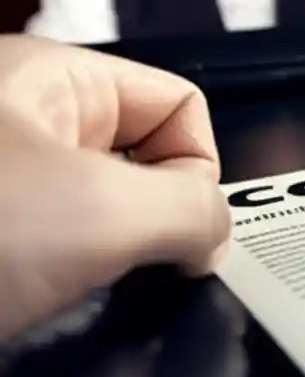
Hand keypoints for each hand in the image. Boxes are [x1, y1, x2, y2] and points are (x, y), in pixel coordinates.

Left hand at [0, 36, 230, 342]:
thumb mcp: (104, 214)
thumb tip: (213, 234)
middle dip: (146, 218)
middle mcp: (17, 118)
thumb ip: (195, 211)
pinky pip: (47, 246)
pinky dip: (56, 279)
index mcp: (49, 77)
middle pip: (139, 155)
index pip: (177, 103)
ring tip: (65, 282)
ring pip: (92, 209)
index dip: (198, 166)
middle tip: (124, 258)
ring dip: (99, 256)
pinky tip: (34, 299)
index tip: (185, 227)